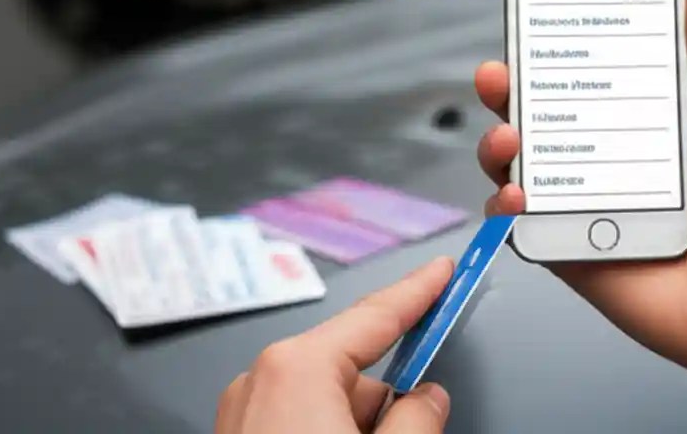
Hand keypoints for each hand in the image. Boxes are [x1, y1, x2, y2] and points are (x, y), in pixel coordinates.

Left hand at [216, 258, 454, 433]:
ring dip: (355, 423)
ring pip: (326, 399)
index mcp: (296, 370)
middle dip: (389, 396)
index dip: (418, 291)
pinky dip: (326, 431)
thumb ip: (416, 421)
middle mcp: (261, 381)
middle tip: (410, 429)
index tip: (444, 269)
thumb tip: (428, 400)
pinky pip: (298, 420)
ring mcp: (242, 414)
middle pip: (353, 368)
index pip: (374, 316)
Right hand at [475, 0, 686, 382]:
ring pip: (513, 164)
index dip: (550, 46)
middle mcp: (595, 160)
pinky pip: (514, 222)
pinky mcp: (560, 246)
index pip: (580, 73)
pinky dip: (503, 204)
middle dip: (504, 88)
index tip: (532, 15)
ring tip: (509, 136)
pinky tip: (520, 193)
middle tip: (497, 73)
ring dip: (496, 142)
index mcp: (631, 125)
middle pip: (533, 113)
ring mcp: (574, 204)